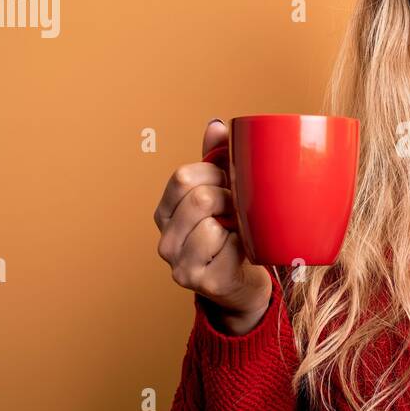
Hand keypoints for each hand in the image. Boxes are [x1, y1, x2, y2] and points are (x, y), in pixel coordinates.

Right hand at [154, 119, 272, 331]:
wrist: (244, 285)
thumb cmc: (232, 234)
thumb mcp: (221, 194)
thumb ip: (215, 160)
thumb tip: (215, 125)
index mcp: (164, 213)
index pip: (183, 177)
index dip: (215, 173)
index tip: (229, 181)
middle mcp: (165, 241)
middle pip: (199, 198)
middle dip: (229, 197)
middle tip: (240, 208)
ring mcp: (180, 266)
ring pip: (213, 225)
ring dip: (237, 224)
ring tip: (239, 231)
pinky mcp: (203, 283)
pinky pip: (230, 248)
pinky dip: (244, 245)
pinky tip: (242, 252)